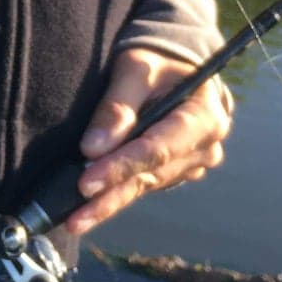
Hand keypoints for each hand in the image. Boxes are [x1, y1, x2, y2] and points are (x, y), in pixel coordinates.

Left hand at [66, 47, 231, 235]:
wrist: (174, 69)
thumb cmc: (156, 62)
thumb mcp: (135, 68)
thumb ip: (117, 106)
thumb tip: (93, 147)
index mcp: (204, 116)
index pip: (158, 149)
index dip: (121, 167)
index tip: (87, 182)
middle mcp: (206, 147)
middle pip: (151, 175)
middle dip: (110, 195)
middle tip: (76, 217)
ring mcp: (193, 164)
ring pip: (145, 186)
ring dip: (109, 203)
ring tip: (75, 219)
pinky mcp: (177, 173)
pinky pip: (143, 186)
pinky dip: (115, 196)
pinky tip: (88, 210)